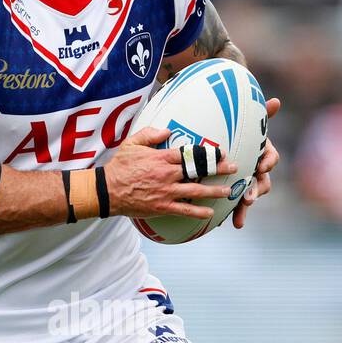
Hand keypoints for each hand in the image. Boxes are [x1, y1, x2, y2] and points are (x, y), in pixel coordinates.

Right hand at [106, 124, 238, 220]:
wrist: (107, 191)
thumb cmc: (120, 166)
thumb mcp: (132, 144)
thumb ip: (150, 134)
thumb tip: (168, 129)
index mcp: (162, 158)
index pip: (190, 153)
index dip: (208, 153)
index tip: (221, 152)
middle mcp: (167, 174)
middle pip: (198, 171)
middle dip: (219, 169)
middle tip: (234, 168)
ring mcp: (166, 191)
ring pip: (196, 190)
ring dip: (214, 191)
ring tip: (229, 191)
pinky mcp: (162, 206)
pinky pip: (184, 210)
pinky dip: (198, 212)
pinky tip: (210, 213)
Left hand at [232, 97, 279, 229]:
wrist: (219, 143)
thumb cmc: (235, 130)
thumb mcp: (247, 122)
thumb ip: (261, 113)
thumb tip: (277, 101)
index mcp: (261, 153)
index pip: (271, 158)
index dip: (268, 163)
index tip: (261, 166)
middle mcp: (256, 169)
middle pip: (263, 182)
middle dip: (257, 191)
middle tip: (249, 197)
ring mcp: (246, 182)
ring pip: (249, 196)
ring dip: (245, 207)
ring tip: (240, 216)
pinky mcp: (234, 193)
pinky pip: (235, 205)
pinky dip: (233, 214)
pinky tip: (228, 223)